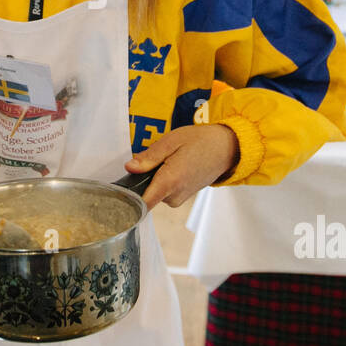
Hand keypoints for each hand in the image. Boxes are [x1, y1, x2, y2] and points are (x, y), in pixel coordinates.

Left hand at [123, 124, 238, 210]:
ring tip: (169, 160)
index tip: (118, 192)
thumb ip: (149, 157)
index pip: (142, 204)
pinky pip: (165, 192)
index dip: (127, 200)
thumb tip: (129, 167)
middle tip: (154, 159)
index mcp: (170, 182)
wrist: (227, 149)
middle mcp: (174, 196)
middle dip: (144, 178)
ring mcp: (180, 199)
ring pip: (155, 192)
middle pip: (145, 195)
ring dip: (155, 178)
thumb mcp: (171, 141)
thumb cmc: (200, 141)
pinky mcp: (183, 197)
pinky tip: (175, 166)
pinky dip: (164, 180)